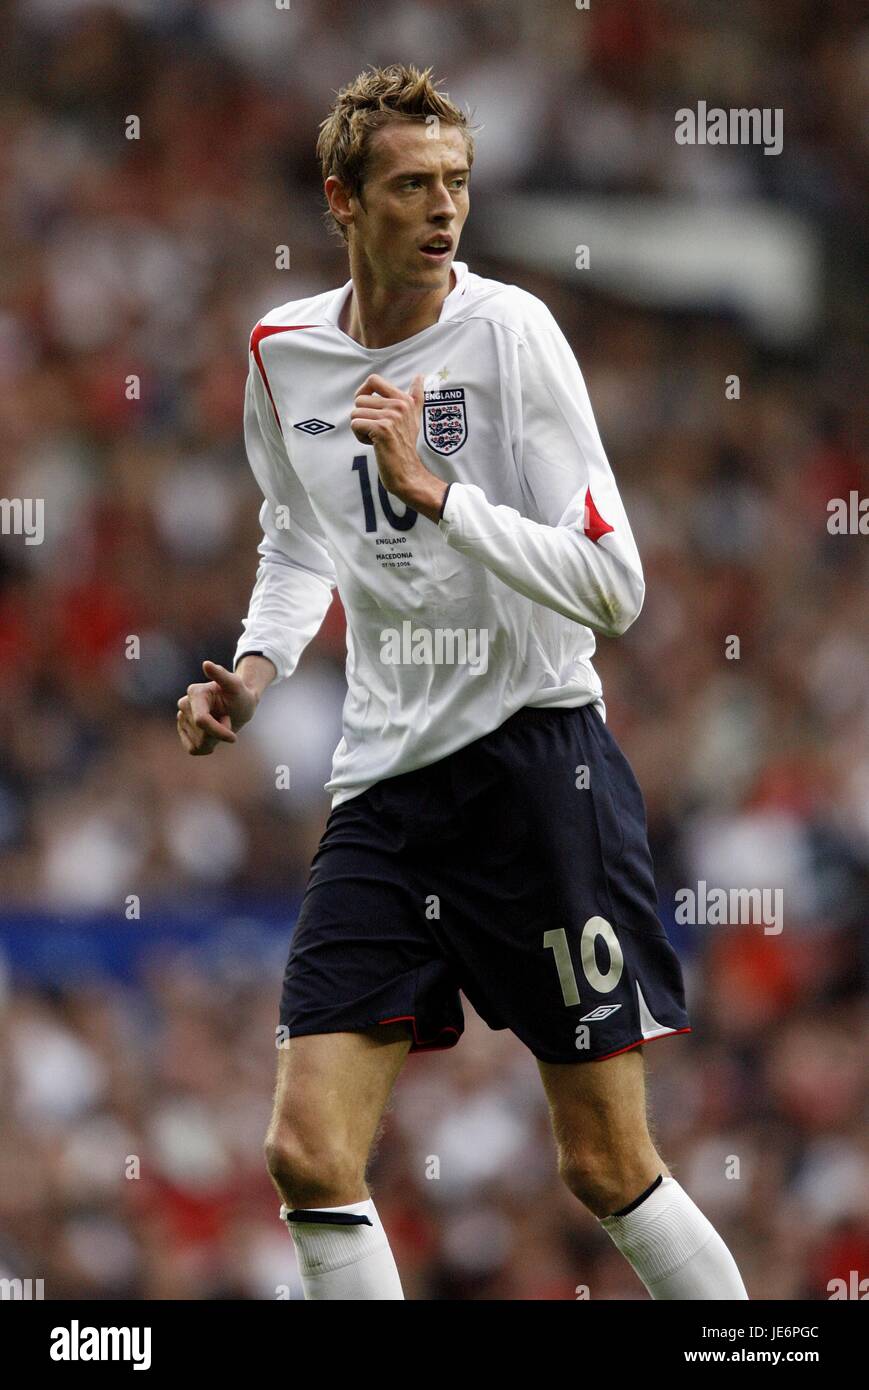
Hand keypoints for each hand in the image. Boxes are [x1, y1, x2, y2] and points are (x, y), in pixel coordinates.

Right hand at [176, 660, 258, 755]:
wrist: (239, 705)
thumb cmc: (240, 695)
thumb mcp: (237, 686)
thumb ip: (223, 676)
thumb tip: (207, 664)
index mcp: (195, 692)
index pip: (202, 721)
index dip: (219, 731)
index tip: (234, 738)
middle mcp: (184, 704)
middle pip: (201, 734)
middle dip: (219, 733)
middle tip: (227, 718)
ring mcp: (182, 718)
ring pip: (198, 744)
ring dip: (214, 739)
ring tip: (220, 723)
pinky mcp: (183, 730)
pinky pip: (194, 749)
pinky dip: (207, 746)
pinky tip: (213, 734)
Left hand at [351, 373, 446, 521]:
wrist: (408, 473)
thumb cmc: (405, 446)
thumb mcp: (414, 417)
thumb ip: (416, 396)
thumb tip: (420, 376)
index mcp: (404, 399)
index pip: (373, 380)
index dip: (362, 392)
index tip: (367, 408)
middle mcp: (399, 404)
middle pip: (360, 400)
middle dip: (363, 417)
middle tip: (377, 431)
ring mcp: (392, 416)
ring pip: (355, 413)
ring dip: (361, 429)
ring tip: (376, 438)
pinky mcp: (382, 429)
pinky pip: (355, 424)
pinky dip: (359, 437)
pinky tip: (374, 444)